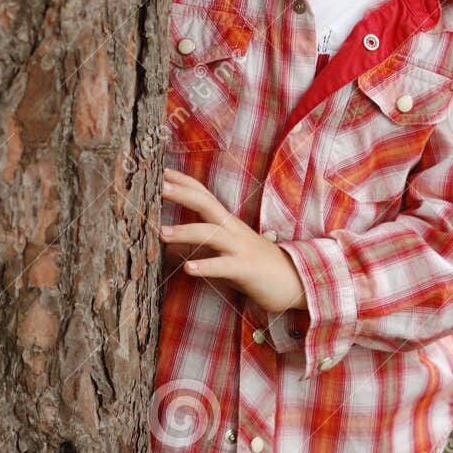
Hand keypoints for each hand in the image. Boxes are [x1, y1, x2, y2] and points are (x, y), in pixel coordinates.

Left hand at [159, 169, 306, 315]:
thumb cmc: (255, 267)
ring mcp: (240, 248)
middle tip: (156, 186)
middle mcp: (232, 230)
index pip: (202, 194)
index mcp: (226, 222)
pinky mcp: (246, 269)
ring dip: (185, 232)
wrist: (296, 283)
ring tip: (161, 234)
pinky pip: (224, 266)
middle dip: (181, 193)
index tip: (158, 170)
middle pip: (205, 203)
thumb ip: (199, 248)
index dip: (182, 181)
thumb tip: (169, 248)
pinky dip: (205, 266)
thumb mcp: (224, 254)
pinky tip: (188, 268)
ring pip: (211, 234)